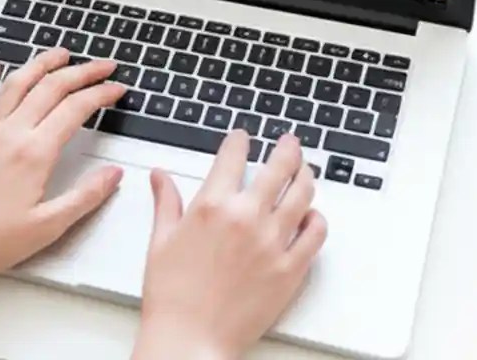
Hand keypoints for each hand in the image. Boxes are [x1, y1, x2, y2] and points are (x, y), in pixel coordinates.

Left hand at [0, 48, 126, 286]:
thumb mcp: (47, 227)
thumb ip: (85, 197)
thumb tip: (114, 173)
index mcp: (35, 154)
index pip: (77, 109)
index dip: (102, 94)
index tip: (118, 89)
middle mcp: (10, 133)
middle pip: (52, 87)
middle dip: (83, 71)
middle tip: (104, 65)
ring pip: (17, 83)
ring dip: (42, 63)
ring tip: (61, 53)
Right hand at [133, 131, 327, 359]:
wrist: (189, 341)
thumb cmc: (172, 297)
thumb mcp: (160, 242)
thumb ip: (166, 202)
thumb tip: (160, 176)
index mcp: (211, 206)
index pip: (234, 155)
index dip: (240, 140)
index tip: (242, 138)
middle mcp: (246, 218)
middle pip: (280, 165)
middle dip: (287, 148)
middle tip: (289, 143)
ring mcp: (273, 242)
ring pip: (304, 193)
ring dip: (306, 176)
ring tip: (304, 172)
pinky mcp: (291, 268)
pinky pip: (316, 233)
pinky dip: (316, 219)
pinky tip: (311, 215)